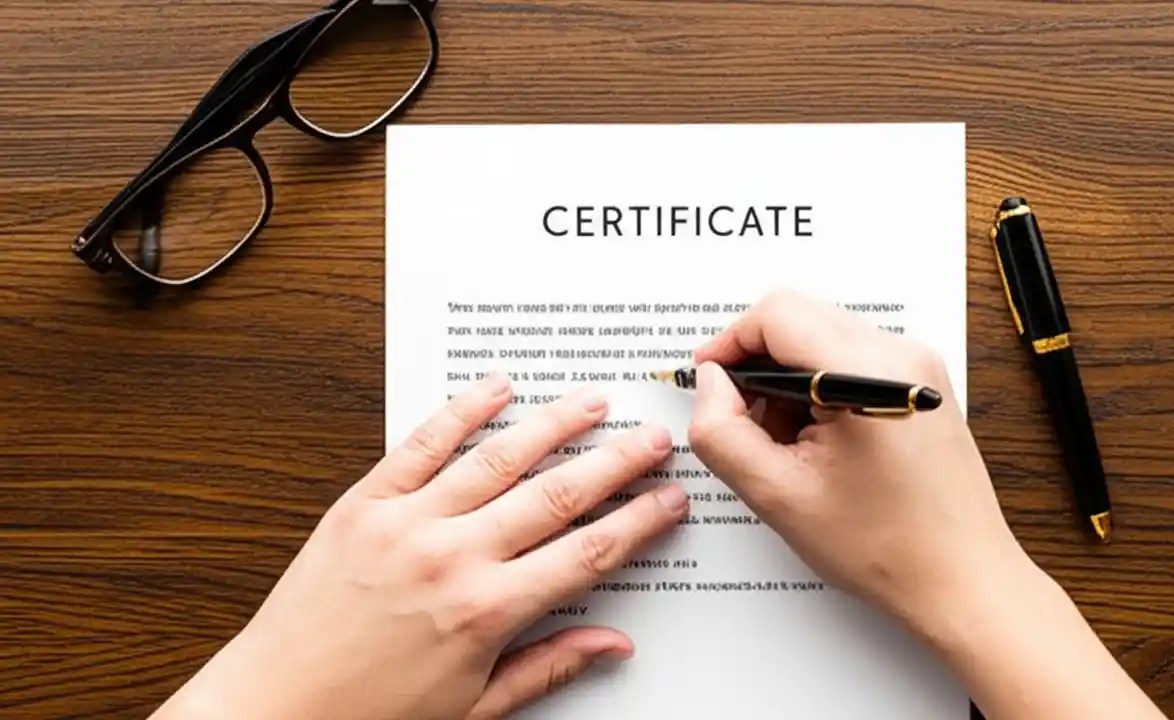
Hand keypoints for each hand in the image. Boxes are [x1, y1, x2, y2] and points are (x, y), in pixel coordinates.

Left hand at [154, 374, 686, 719]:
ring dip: (553, 425)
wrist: (274, 708)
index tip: (668, 500)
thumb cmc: (369, 716)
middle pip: (558, 495)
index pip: (589, 553)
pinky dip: (462, 411)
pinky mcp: (364, 504)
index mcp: (487, 612)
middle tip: (652, 438)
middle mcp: (454, 558)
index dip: (639, 522)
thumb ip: (548, 666)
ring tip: (591, 402)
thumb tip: (612, 645)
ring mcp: (407, 523)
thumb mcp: (473, 707)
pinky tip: (495, 388)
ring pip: (499, 458)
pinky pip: (421, 443)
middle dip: (616, 461)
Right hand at [687, 290, 1168, 719]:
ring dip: (789, 380)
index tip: (708, 380)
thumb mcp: (778, 494)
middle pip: (800, 318)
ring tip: (789, 445)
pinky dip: (820, 389)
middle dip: (758, 365)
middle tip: (746, 424)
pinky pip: (852, 359)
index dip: (729, 342)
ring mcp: (919, 365)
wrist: (962, 580)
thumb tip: (710, 385)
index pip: (777, 313)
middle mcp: (901, 353)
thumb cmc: (887, 548)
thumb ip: (723, 431)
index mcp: (868, 371)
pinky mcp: (922, 383)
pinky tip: (819, 444)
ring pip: (822, 338)